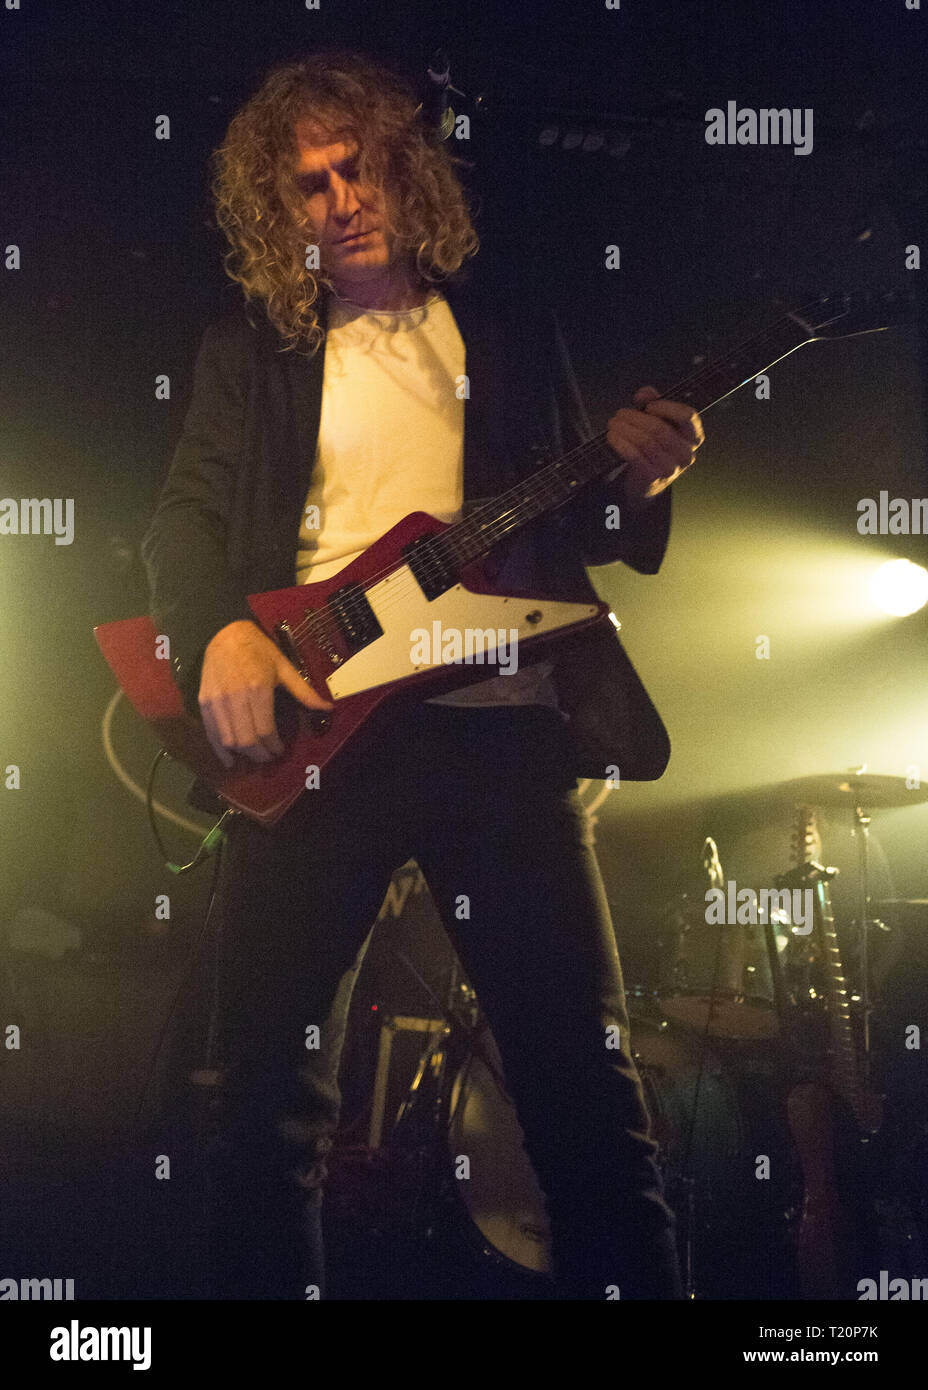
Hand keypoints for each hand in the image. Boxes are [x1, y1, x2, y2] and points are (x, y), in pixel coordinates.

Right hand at [198, 619, 333, 767]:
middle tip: (268, 756)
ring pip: (229, 740)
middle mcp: (235, 698)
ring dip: (243, 754)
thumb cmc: (257, 649)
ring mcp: (217, 701)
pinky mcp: (204, 702)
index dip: (273, 746)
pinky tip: (228, 760)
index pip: (265, 731)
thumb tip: (327, 708)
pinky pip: (210, 733)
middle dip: (260, 754)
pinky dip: (219, 750)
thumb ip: (304, 691)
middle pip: (247, 740)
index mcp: (258, 689)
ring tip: (254, 755)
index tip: (279, 749)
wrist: (224, 633)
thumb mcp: (284, 666)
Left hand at [606, 385, 703, 501]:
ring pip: (645, 441)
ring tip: (613, 423)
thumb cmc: (655, 447)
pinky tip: (612, 437)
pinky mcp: (653, 478)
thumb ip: (654, 403)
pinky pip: (635, 455)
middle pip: (660, 428)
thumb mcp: (659, 422)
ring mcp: (671, 468)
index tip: (648, 406)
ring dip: (625, 429)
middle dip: (635, 418)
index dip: (666, 407)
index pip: (688, 416)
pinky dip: (621, 443)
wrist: (647, 481)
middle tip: (620, 414)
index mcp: (693, 437)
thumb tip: (645, 394)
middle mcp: (686, 454)